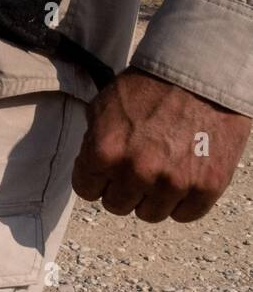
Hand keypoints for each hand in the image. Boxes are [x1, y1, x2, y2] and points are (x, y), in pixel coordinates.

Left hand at [72, 68, 251, 222]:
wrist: (199, 76)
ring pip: (149, 214)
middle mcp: (136, 171)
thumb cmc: (147, 87)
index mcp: (104, 151)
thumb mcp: (103, 106)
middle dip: (121, 189)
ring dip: (150, 198)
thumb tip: (88, 167)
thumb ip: (92, 141)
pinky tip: (180, 181)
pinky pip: (184, 215)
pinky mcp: (206, 187)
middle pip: (117, 205)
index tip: (104, 172)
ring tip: (158, 174)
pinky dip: (181, 202)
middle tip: (133, 171)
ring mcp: (173, 182)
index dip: (94, 179)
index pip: (86, 189)